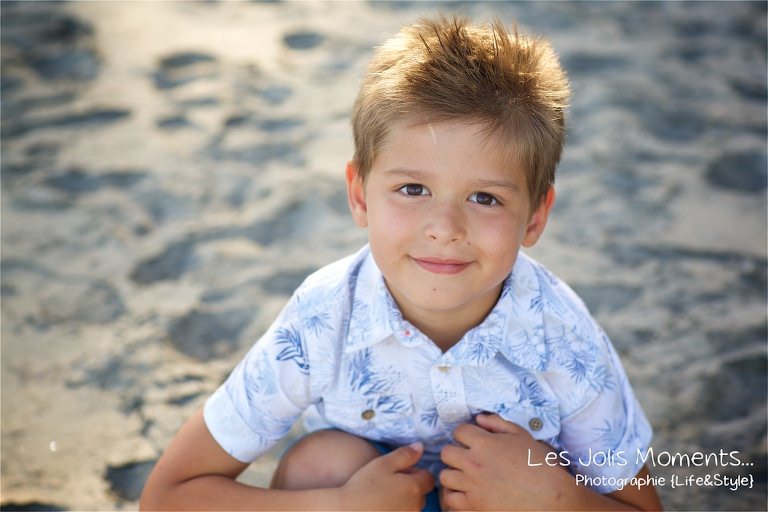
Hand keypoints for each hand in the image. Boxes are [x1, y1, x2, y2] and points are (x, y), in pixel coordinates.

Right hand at [340, 442, 434, 510]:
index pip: (429, 478)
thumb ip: (405, 455)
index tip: (402, 471)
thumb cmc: (364, 485)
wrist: (347, 510)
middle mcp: (415, 506)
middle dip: (412, 487)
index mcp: (414, 488)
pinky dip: (396, 510)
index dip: (417, 472)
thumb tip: (421, 447)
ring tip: (384, 495)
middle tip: (391, 482)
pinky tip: (381, 506)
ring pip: (412, 507)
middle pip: (421, 494)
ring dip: (404, 500)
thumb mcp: (384, 463)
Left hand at [440, 414, 572, 510]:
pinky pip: (450, 500)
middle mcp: (474, 463)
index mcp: (485, 443)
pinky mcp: (473, 506)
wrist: (550, 497)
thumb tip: (480, 419)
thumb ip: (498, 423)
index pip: (459, 431)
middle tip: (467, 458)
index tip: (472, 440)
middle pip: (446, 452)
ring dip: (453, 475)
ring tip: (465, 477)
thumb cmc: (540, 465)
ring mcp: (472, 486)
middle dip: (455, 453)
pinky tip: (466, 494)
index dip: (465, 434)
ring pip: (445, 477)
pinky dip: (455, 497)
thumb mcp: (522, 436)